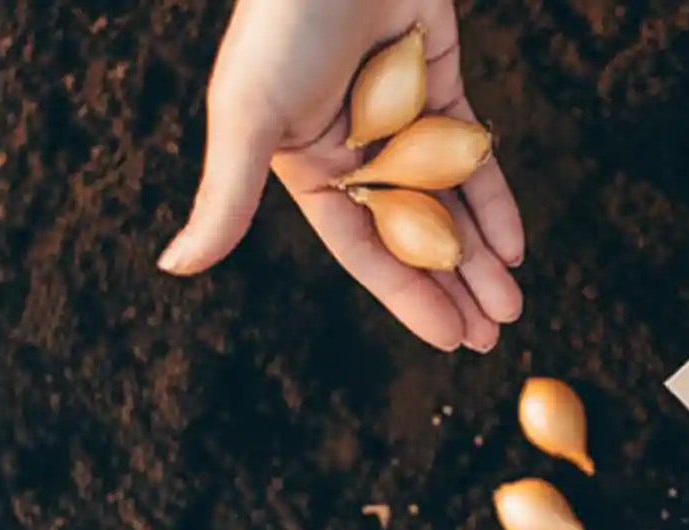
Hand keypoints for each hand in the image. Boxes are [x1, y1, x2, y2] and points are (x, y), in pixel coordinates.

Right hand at [157, 0, 524, 352]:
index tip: (450, 339)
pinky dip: (494, 195)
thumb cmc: (281, 24)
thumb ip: (227, 197)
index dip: (406, 296)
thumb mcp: (249, 116)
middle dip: (454, 286)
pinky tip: (515, 244)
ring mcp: (403, 120)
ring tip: (512, 306)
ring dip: (482, 255)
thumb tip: (173, 269)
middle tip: (494, 336)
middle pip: (415, 235)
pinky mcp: (440, 85)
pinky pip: (473, 152)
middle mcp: (356, 152)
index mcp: (308, 169)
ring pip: (450, 202)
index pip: (363, 249)